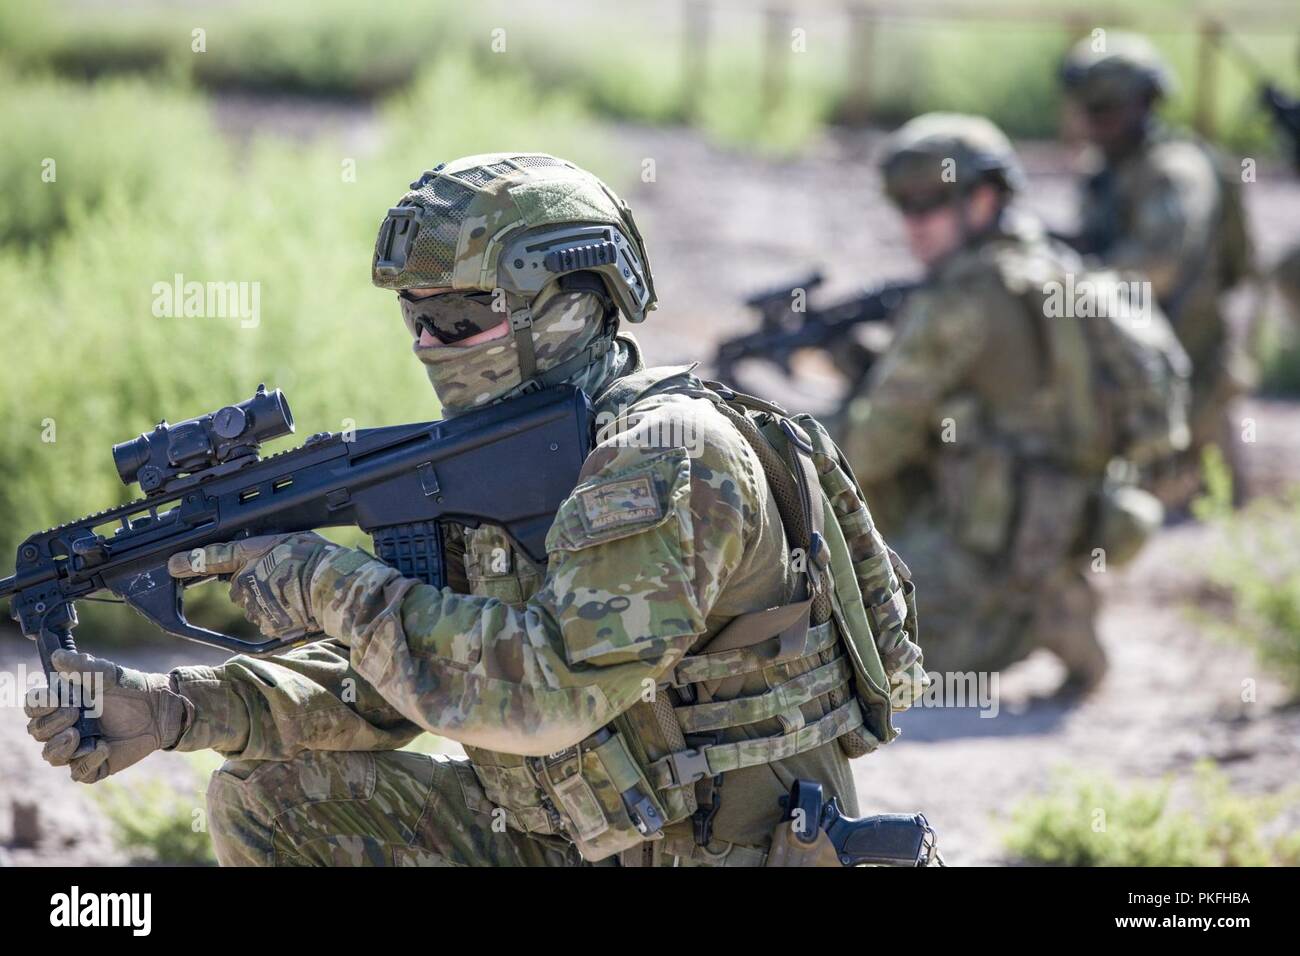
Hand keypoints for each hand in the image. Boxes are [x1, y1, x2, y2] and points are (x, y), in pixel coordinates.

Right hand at [24, 650, 190, 783]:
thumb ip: (83, 666)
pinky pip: (79, 773)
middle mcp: (63, 727)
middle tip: (75, 712)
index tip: (54, 698)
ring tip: (77, 734)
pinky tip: (104, 748)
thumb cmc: (128, 688)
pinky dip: (88, 762)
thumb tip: (57, 656)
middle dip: (52, 723)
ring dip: (60, 747)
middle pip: (38, 732)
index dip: (38, 705)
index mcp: (61, 704)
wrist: (158, 708)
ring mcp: (77, 748)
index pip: (34, 708)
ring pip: (52, 756)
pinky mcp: (95, 765)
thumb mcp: (107, 675)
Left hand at [169, 533, 339, 640]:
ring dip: (269, 598)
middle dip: (255, 582)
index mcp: (242, 572)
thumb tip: (181, 562)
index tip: (172, 566)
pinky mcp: (274, 628)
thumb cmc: (305, 558)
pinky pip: (271, 621)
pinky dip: (281, 614)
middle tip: (281, 571)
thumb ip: (229, 552)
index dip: (201, 564)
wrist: (330, 584)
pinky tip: (296, 602)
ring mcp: (259, 613)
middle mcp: (245, 595)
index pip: (217, 565)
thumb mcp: (267, 542)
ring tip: (293, 586)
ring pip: (256, 605)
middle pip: (242, 589)